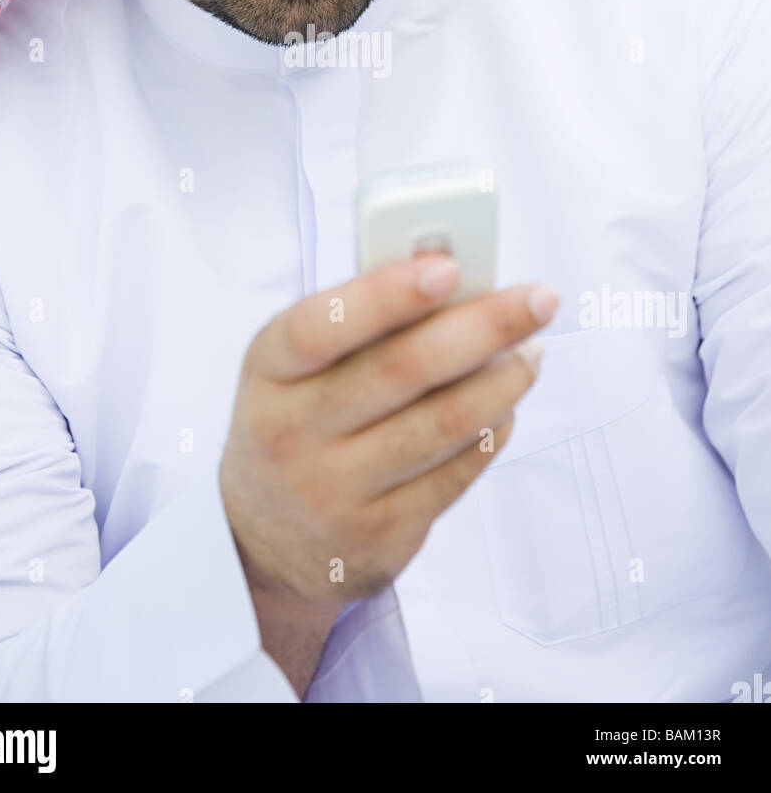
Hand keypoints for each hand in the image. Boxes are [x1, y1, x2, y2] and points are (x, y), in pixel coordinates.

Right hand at [220, 257, 555, 623]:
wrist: (265, 538)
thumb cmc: (299, 415)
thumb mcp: (296, 364)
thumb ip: (361, 320)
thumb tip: (454, 274)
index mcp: (267, 369)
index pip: (321, 326)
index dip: (385, 296)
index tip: (448, 266)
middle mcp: (290, 433)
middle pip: (401, 371)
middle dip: (483, 327)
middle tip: (540, 299)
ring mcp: (334, 491)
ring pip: (442, 425)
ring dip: (503, 381)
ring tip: (531, 352)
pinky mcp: (380, 535)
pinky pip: (456, 473)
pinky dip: (493, 429)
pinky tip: (506, 403)